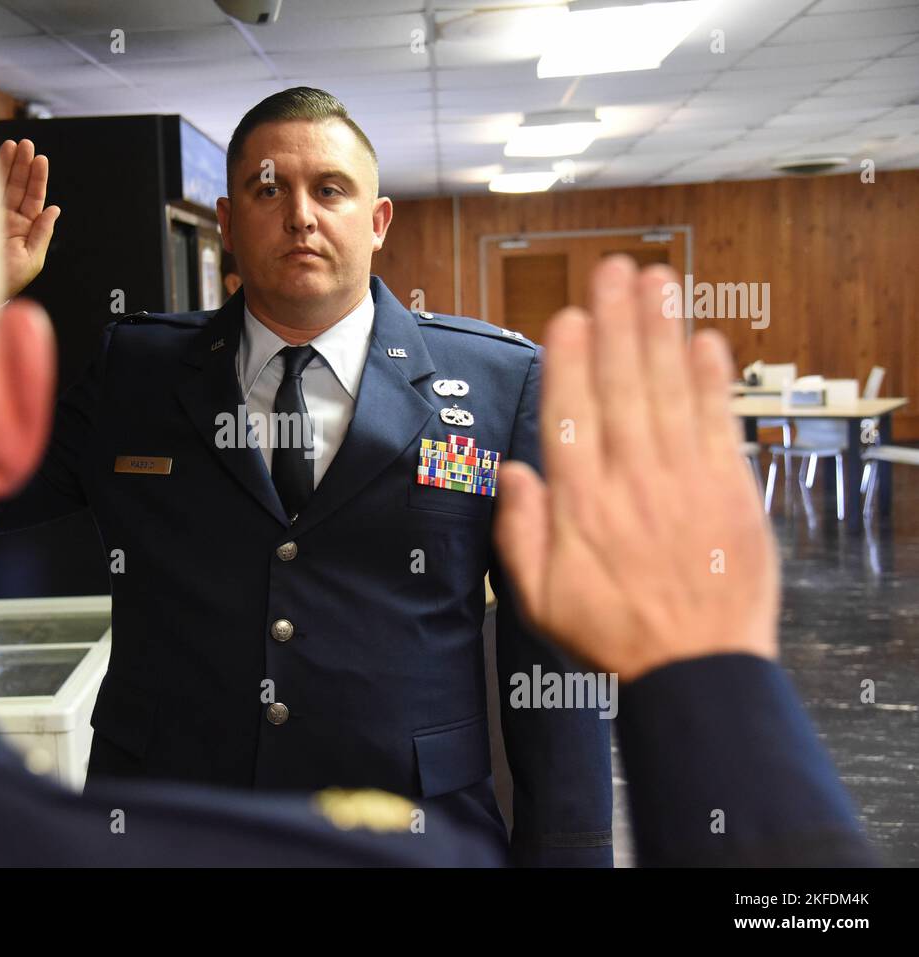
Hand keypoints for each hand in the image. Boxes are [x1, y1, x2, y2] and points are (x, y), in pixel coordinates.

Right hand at [0, 138, 60, 298]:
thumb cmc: (5, 280)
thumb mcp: (31, 259)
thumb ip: (41, 233)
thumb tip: (54, 209)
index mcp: (25, 229)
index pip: (33, 198)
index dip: (37, 178)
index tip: (40, 159)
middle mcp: (8, 219)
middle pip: (17, 186)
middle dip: (22, 165)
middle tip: (26, 145)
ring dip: (6, 164)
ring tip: (12, 145)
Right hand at [494, 256, 778, 682]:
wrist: (697, 670)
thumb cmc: (615, 634)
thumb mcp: (540, 598)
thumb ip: (519, 532)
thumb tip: (514, 472)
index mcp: (581, 505)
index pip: (571, 414)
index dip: (570, 361)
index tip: (569, 316)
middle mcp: (631, 482)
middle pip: (621, 388)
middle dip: (617, 324)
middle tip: (613, 271)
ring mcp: (684, 482)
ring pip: (669, 393)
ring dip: (661, 333)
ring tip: (656, 282)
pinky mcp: (729, 491)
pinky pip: (719, 424)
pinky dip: (713, 382)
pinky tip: (705, 341)